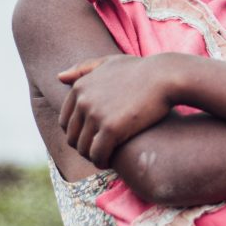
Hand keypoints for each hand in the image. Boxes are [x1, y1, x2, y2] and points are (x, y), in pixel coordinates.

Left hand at [57, 54, 180, 167]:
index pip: (65, 122)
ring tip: (105, 158)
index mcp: (79, 87)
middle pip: (72, 137)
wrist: (165, 77)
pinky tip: (110, 162)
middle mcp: (83, 101)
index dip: (78, 134)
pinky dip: (102, 162)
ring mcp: (96, 115)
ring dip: (93, 157)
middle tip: (100, 151)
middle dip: (84, 147)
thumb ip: (83, 68)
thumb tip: (59, 77)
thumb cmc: (141, 70)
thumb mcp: (109, 62)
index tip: (93, 139)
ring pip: (83, 149)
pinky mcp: (111, 129)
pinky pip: (98, 154)